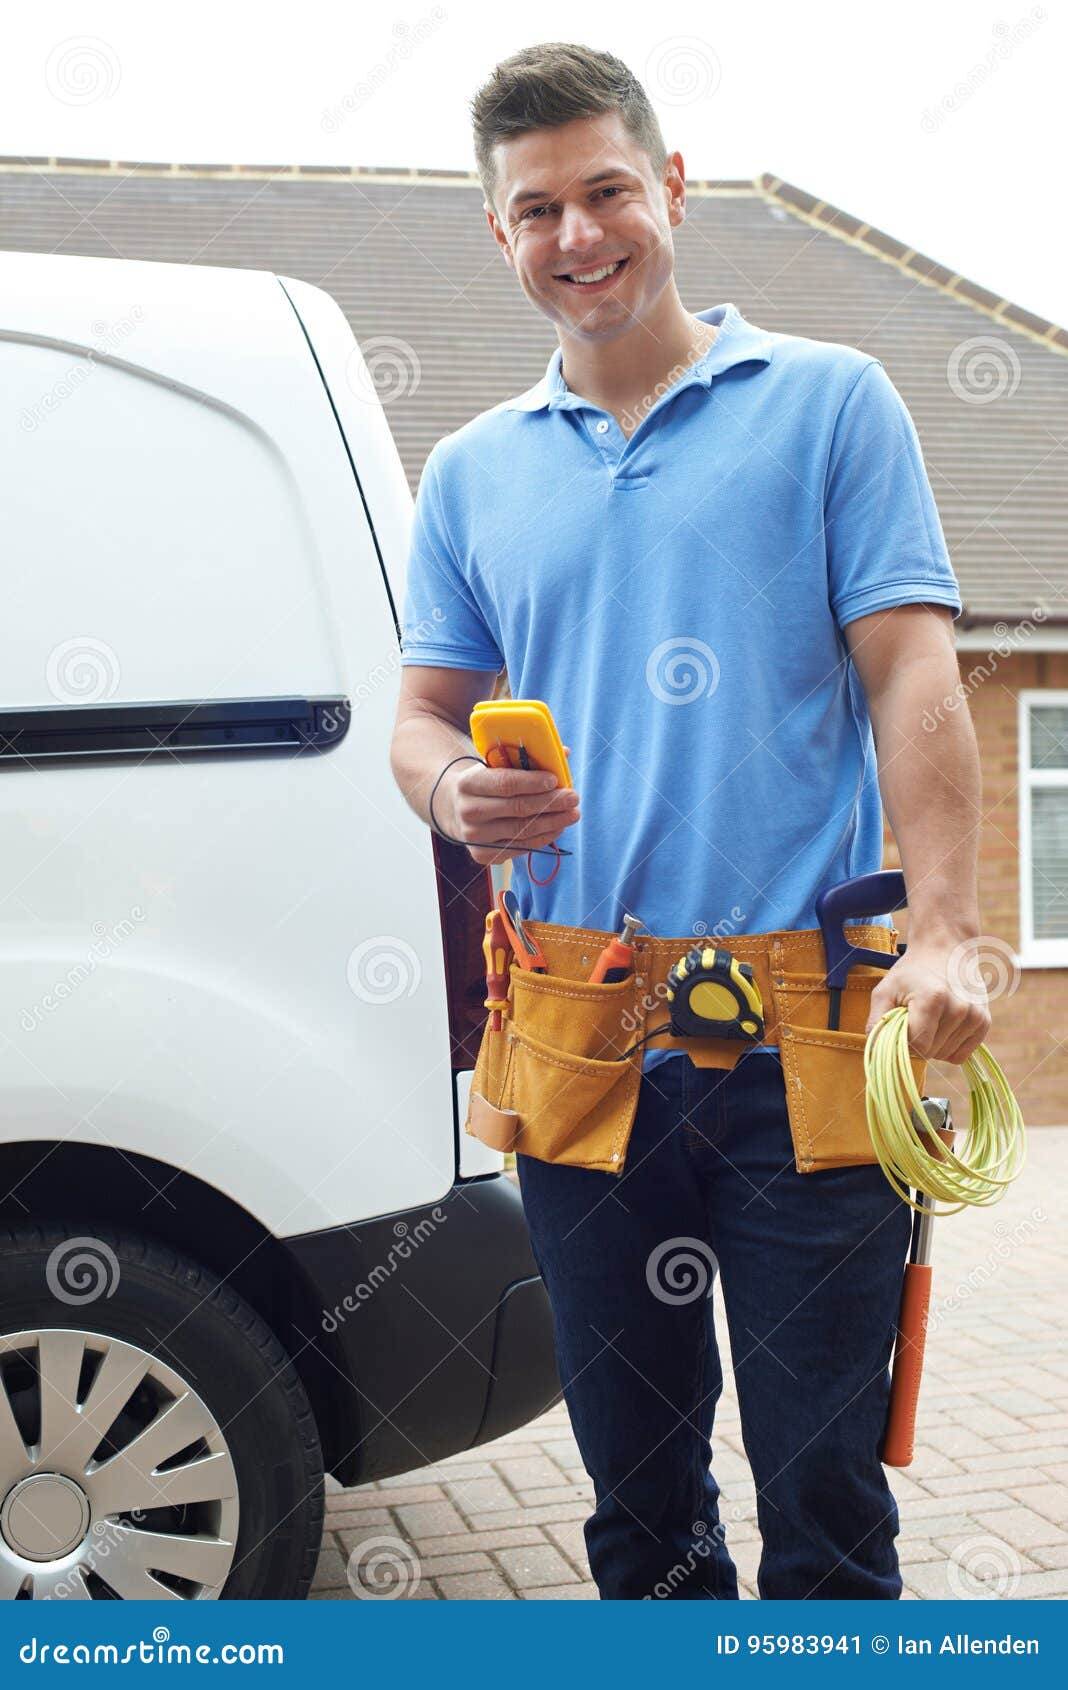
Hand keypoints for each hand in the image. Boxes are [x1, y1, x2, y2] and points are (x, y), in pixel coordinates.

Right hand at [439, 755, 579, 866]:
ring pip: (521, 831)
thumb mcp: (496, 766)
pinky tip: (557, 828)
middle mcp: (468, 811)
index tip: (556, 780)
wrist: (455, 810)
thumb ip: (526, 759)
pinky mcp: (482, 855)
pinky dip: (542, 839)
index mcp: (468, 783)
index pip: (505, 783)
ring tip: (572, 814)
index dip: (532, 783)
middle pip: (517, 808)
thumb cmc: (485, 783)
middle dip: (550, 803)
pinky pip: (520, 848)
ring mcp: (474, 836)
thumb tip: (563, 753)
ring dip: (552, 823)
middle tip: (574, 797)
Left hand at [863, 937, 991, 1064]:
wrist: (945, 950)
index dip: (904, 1043)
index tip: (900, 1027)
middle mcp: (959, 1009)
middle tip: (915, 1018)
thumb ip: (876, 1021)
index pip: (917, 1047)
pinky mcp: (984, 1022)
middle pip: (931, 1053)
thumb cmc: (911, 973)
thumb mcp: (885, 990)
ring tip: (931, 1018)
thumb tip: (875, 1053)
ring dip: (933, 1045)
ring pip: (945, 1056)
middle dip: (917, 1043)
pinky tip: (943, 1026)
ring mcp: (974, 1016)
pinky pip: (961, 1056)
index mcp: (933, 999)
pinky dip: (948, 1047)